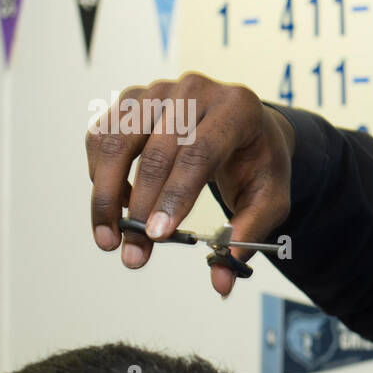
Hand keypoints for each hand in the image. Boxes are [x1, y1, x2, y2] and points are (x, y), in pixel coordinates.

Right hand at [84, 72, 296, 296]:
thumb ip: (247, 236)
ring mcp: (160, 90)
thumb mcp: (270, 199)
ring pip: (118, 141)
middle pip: (156, 151)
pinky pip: (104, 138)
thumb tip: (221, 281)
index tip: (157, 235)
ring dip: (106, 194)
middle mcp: (196, 91)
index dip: (175, 194)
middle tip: (132, 253)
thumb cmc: (259, 164)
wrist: (249, 130)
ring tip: (111, 238)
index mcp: (237, 109)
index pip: (200, 151)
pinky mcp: (133, 100)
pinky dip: (101, 176)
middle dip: (139, 208)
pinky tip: (116, 207)